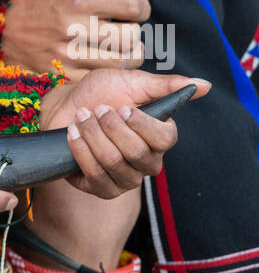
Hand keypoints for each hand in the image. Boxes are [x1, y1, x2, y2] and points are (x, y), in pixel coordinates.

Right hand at [2, 0, 150, 78]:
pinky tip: (105, 64)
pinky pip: (101, 78)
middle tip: (129, 34)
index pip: (132, 6)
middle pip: (131, 37)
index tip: (137, 12)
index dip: (142, 9)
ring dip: (130, 57)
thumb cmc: (40, 5)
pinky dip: (109, 73)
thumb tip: (131, 5)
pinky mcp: (65, 75)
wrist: (3, 30)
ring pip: (122, 63)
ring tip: (124, 51)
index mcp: (79, 0)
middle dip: (136, 35)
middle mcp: (76, 27)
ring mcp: (70, 54)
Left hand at [39, 68, 209, 198]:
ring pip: (114, 163)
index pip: (165, 139)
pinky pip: (95, 176)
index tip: (124, 108)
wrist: (68, 105)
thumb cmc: (103, 92)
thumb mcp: (134, 83)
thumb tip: (204, 85)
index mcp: (160, 138)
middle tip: (98, 109)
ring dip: (93, 135)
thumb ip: (168, 85)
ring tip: (82, 116)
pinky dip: (81, 150)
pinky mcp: (102, 188)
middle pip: (136, 152)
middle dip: (111, 127)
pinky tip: (73, 133)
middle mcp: (147, 162)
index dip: (143, 125)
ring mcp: (126, 179)